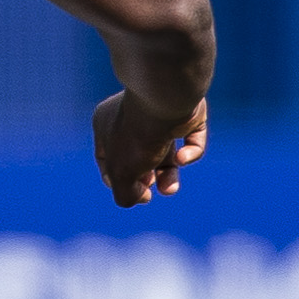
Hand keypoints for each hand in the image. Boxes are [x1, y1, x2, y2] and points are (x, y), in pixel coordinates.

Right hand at [91, 89, 207, 206]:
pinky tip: (184, 157)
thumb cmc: (137, 134)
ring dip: (170, 173)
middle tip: (152, 189)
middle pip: (141, 155)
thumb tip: (139, 198)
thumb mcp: (121, 172)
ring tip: (171, 188)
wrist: (166, 99)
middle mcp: (134, 116)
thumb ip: (124, 193)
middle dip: (148, 178)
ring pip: (167, 150)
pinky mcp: (189, 113)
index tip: (130, 192)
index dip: (117, 179)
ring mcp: (163, 113)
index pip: (108, 156)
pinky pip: (191, 138)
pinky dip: (190, 152)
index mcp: (107, 123)